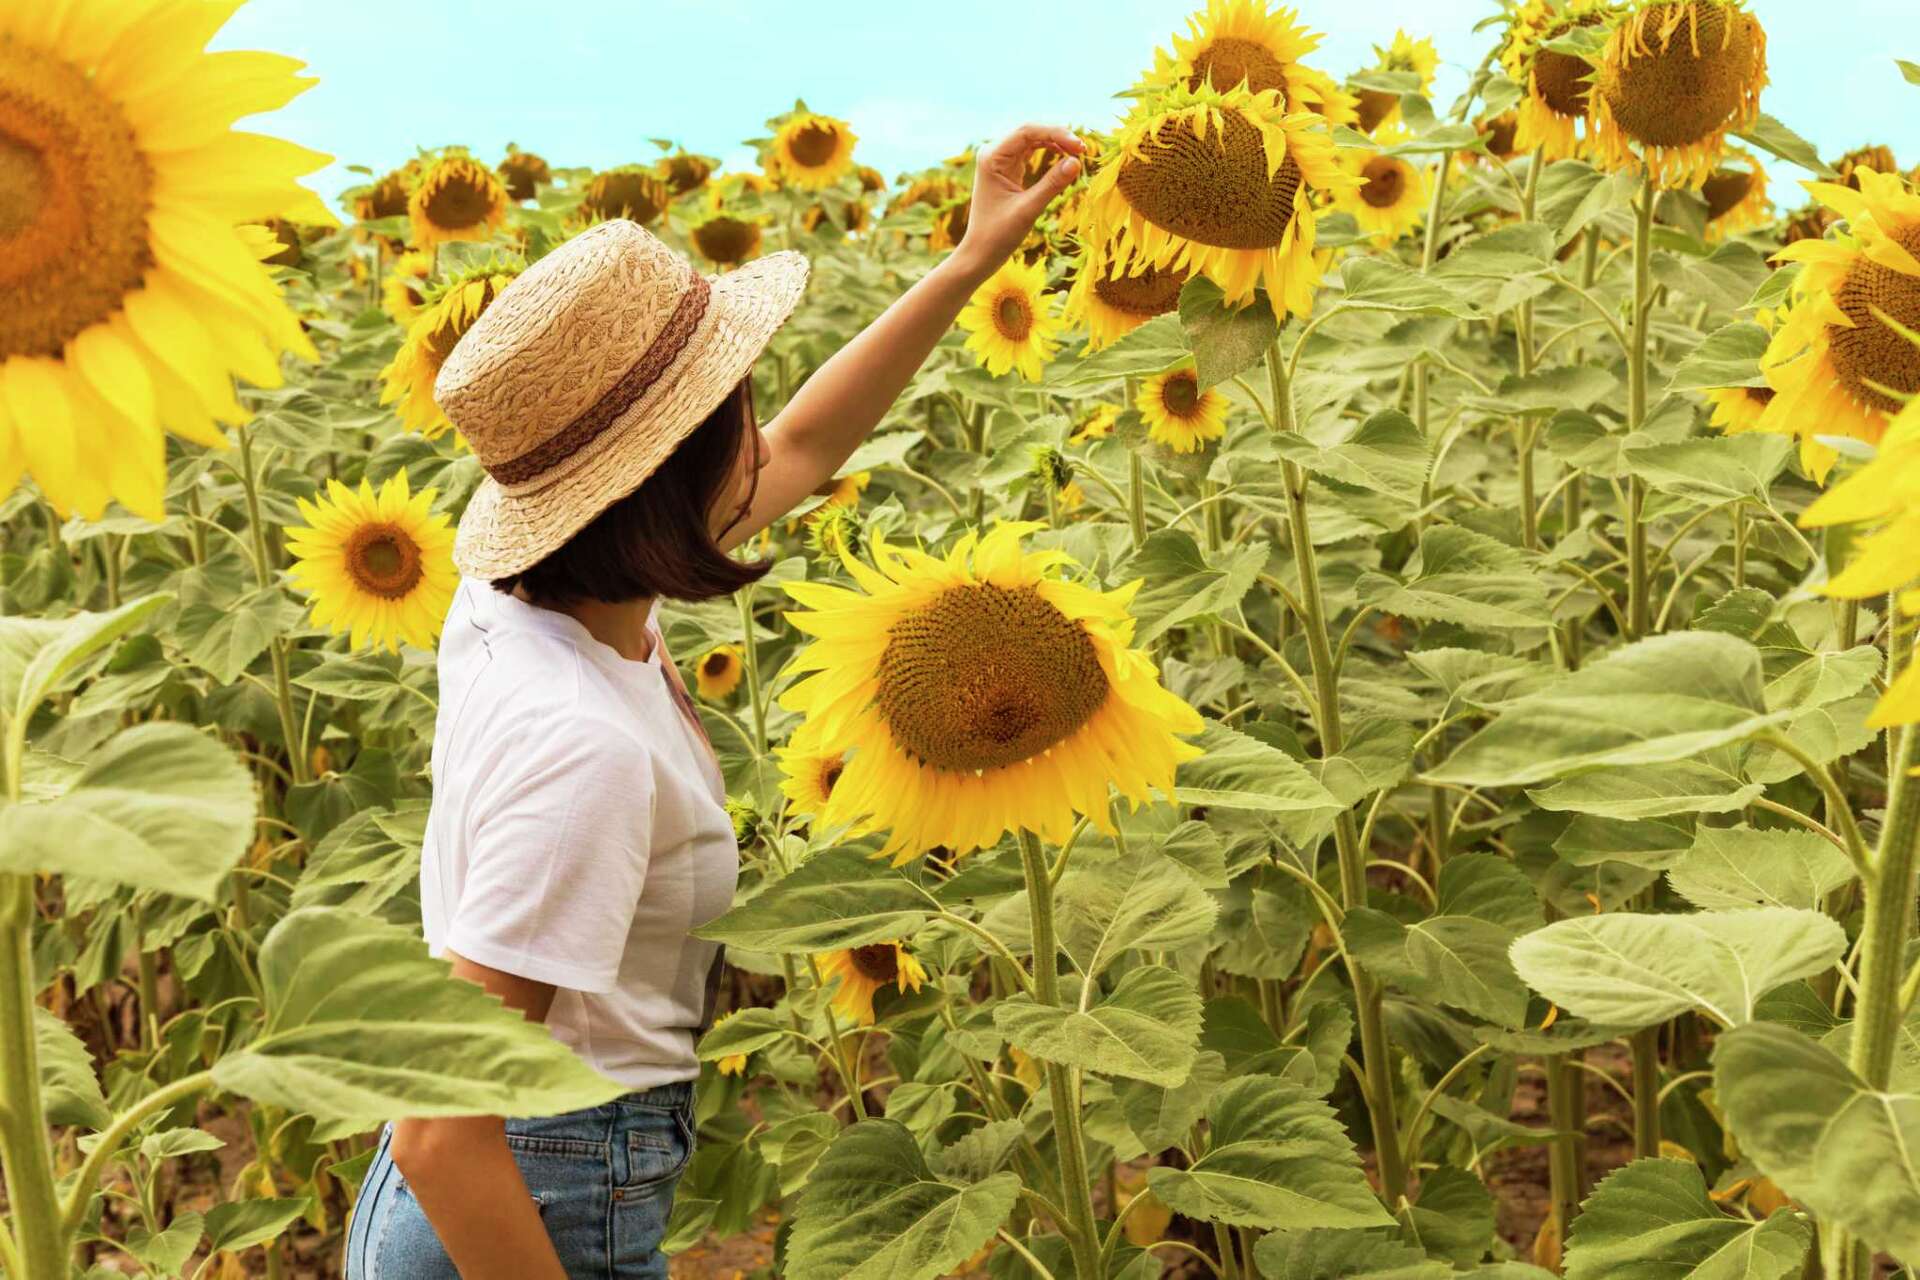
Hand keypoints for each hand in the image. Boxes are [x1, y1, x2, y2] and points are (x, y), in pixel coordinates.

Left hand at [951, 124, 1085, 278]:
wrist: (980, 253)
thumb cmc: (998, 235)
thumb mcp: (1028, 210)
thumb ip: (1052, 185)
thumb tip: (1077, 162)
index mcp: (992, 156)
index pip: (1027, 132)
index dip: (1056, 134)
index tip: (1080, 147)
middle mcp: (994, 152)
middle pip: (1031, 132)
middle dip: (1058, 137)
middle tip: (1083, 150)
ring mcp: (1000, 159)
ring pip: (1033, 140)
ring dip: (1056, 143)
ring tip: (1078, 154)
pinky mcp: (1007, 168)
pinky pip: (1031, 152)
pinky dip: (1049, 153)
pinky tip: (1065, 158)